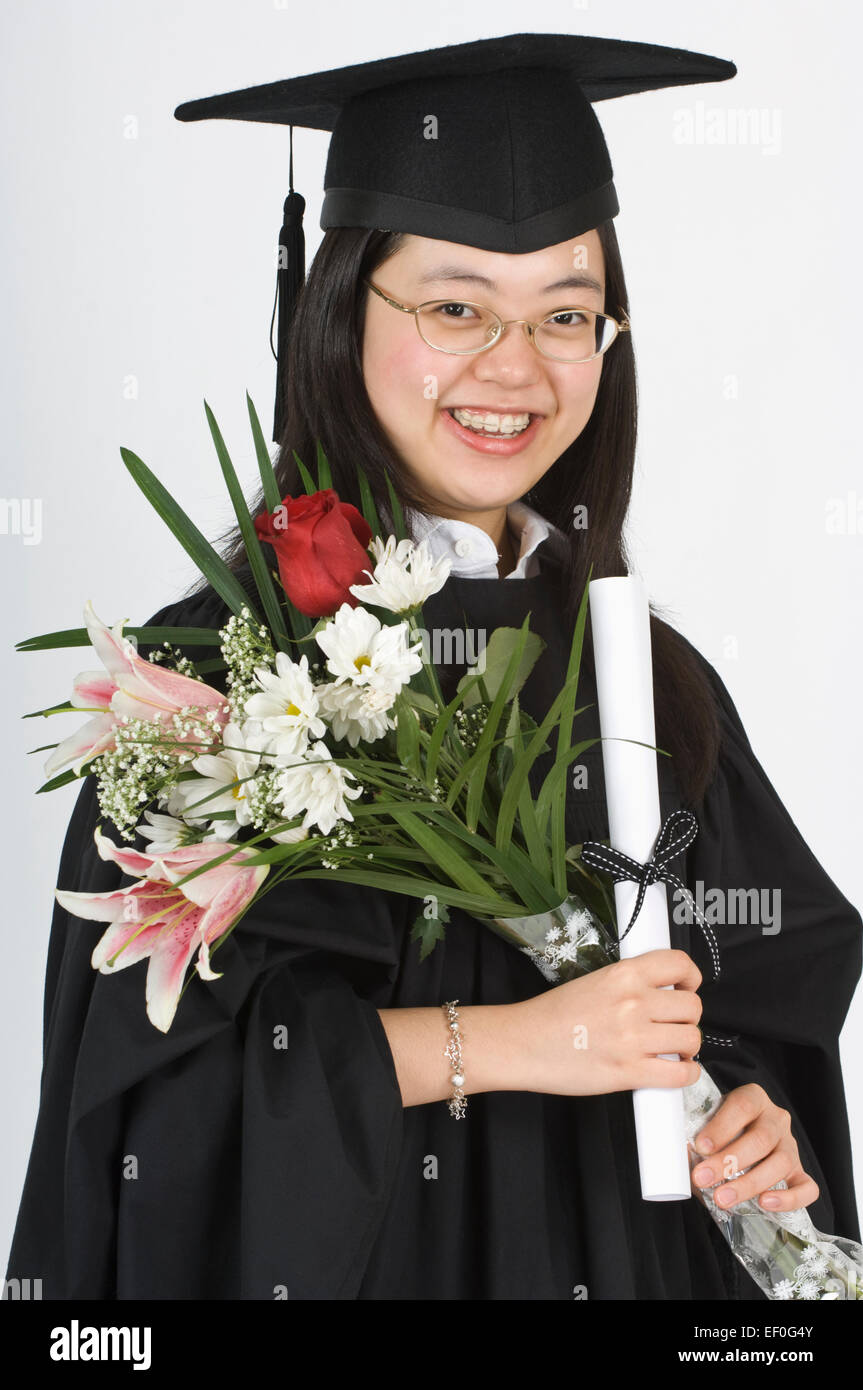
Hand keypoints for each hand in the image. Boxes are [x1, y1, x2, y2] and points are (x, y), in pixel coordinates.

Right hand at [511, 947, 702, 1096]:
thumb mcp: (593, 982)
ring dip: (687, 1046)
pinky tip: (674, 1070)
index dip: (691, 977)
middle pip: (692, 1006)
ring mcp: (632, 1039)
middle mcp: (632, 1003)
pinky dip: (685, 1074)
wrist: (523, 1044)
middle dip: (687, 1018)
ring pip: (691, 1039)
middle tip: (673, 1024)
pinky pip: (680, 1074)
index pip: (679, 964)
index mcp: (623, 975)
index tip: (687, 987)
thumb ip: (629, 984)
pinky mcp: (629, 1072)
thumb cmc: (552, 1016)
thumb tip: (661, 994)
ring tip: (672, 1049)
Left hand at [689, 1082, 819, 1211]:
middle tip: (702, 1179)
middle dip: (729, 1162)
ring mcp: (791, 1146)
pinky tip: (765, 1204)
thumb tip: (677, 1154)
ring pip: (780, 1163)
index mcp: (753, 1098)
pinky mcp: (800, 1172)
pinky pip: (806, 1188)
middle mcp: (776, 1119)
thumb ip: (696, 1134)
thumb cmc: (719, 1130)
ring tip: (723, 1198)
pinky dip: (789, 1199)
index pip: (742, 1107)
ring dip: (749, 1184)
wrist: (739, 1136)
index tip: (699, 1147)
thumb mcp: (707, 1122)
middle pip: (760, 1139)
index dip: (721, 1127)